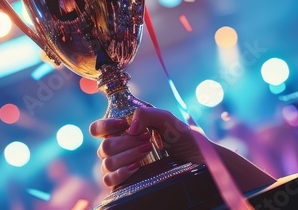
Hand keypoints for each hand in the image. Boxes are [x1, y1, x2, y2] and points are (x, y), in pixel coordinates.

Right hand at [89, 107, 204, 187]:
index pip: (98, 129)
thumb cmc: (183, 138)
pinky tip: (136, 168)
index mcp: (124, 132)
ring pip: (106, 163)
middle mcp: (120, 149)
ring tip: (147, 151)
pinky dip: (120, 173)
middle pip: (104, 146)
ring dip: (126, 156)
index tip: (122, 124)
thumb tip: (129, 128)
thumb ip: (147, 115)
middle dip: (125, 142)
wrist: (199, 160)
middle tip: (146, 140)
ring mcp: (122, 167)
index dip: (104, 126)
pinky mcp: (127, 182)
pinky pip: (109, 180)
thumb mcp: (168, 120)